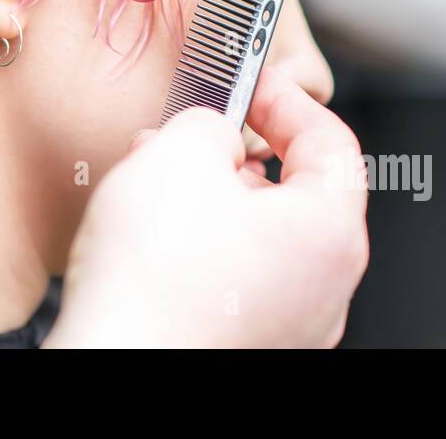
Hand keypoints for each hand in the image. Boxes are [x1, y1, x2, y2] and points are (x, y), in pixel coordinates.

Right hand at [46, 68, 368, 347]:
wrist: (114, 364)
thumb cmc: (153, 281)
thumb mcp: (179, 153)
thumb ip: (208, 122)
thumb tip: (211, 132)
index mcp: (330, 234)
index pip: (331, 140)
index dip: (286, 98)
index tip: (250, 82)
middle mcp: (324, 287)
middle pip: (294, 190)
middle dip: (235, 152)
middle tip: (189, 132)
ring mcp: (289, 324)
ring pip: (259, 234)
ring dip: (211, 196)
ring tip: (153, 180)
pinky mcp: (246, 344)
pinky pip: (235, 276)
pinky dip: (201, 243)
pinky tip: (152, 233)